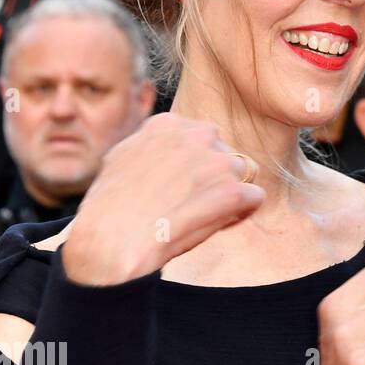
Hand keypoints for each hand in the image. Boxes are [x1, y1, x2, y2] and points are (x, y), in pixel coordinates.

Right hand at [60, 113, 263, 285]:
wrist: (112, 240)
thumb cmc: (110, 206)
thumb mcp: (121, 157)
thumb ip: (152, 145)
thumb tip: (170, 145)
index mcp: (169, 124)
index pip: (200, 137)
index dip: (194, 163)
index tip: (180, 183)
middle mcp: (197, 136)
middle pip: (223, 153)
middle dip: (214, 177)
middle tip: (192, 201)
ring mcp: (218, 163)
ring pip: (242, 173)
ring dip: (229, 193)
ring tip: (202, 214)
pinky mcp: (232, 191)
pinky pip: (254, 197)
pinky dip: (242, 212)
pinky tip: (219, 222)